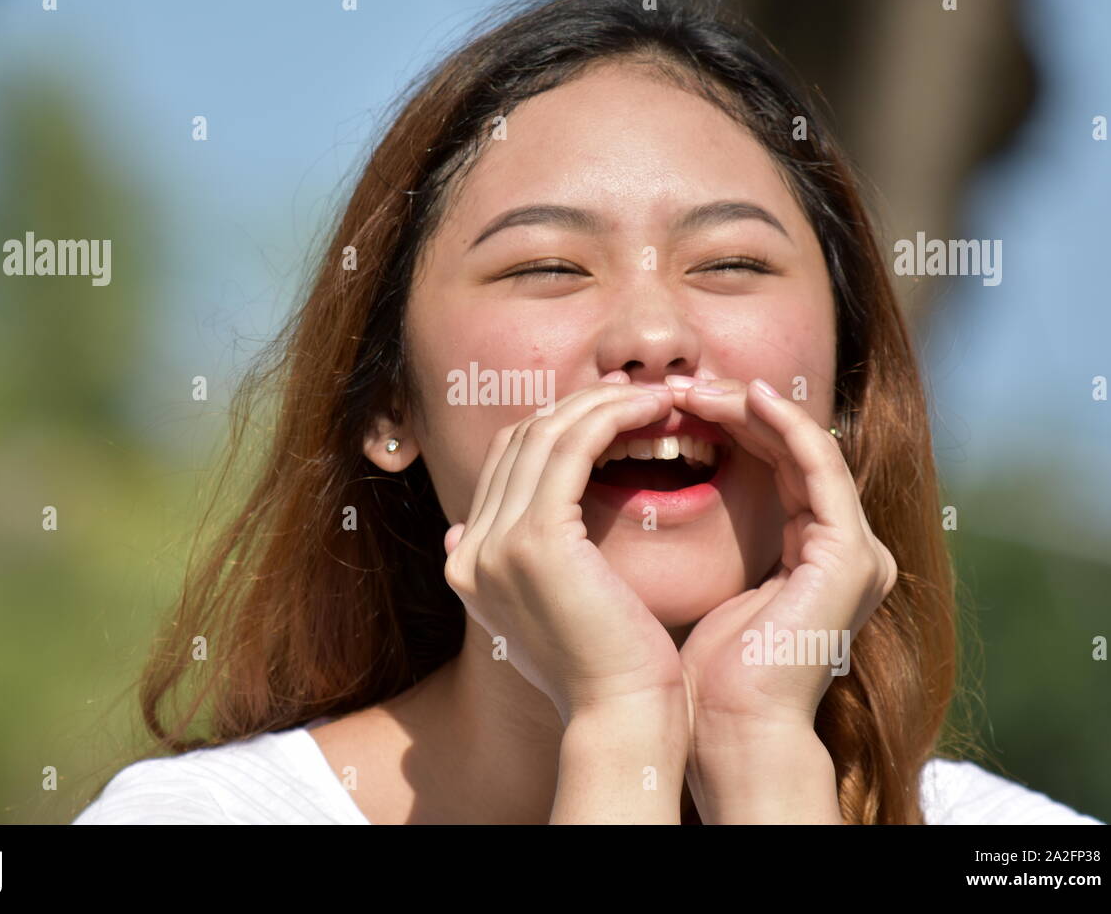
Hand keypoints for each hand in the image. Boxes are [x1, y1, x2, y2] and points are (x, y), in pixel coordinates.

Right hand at [442, 374, 686, 725]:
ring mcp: (495, 544)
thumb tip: (459, 533)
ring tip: (652, 397)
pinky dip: (612, 418)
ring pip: (544, 435)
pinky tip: (651, 411)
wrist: (621, 718)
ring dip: (601, 404)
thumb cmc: (606, 670)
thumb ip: (503, 569)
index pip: (504, 467)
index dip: (554, 429)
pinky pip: (573, 448)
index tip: (608, 412)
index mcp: (468, 566)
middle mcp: (470, 551)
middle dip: (577, 407)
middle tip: (632, 393)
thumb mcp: (539, 610)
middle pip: (518, 442)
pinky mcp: (536, 540)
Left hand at [668, 375, 897, 734]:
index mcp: (814, 557)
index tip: (668, 408)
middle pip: (790, 451)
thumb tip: (648, 495)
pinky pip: (818, 465)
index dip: (728, 427)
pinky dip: (783, 425)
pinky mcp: (851, 554)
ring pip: (805, 447)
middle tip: (678, 388)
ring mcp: (856, 551)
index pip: (774, 466)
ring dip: (750, 409)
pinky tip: (742, 398)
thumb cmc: (705, 673)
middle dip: (734, 410)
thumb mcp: (703, 586)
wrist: (730, 729)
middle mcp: (845, 549)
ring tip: (696, 389)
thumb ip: (706, 541)